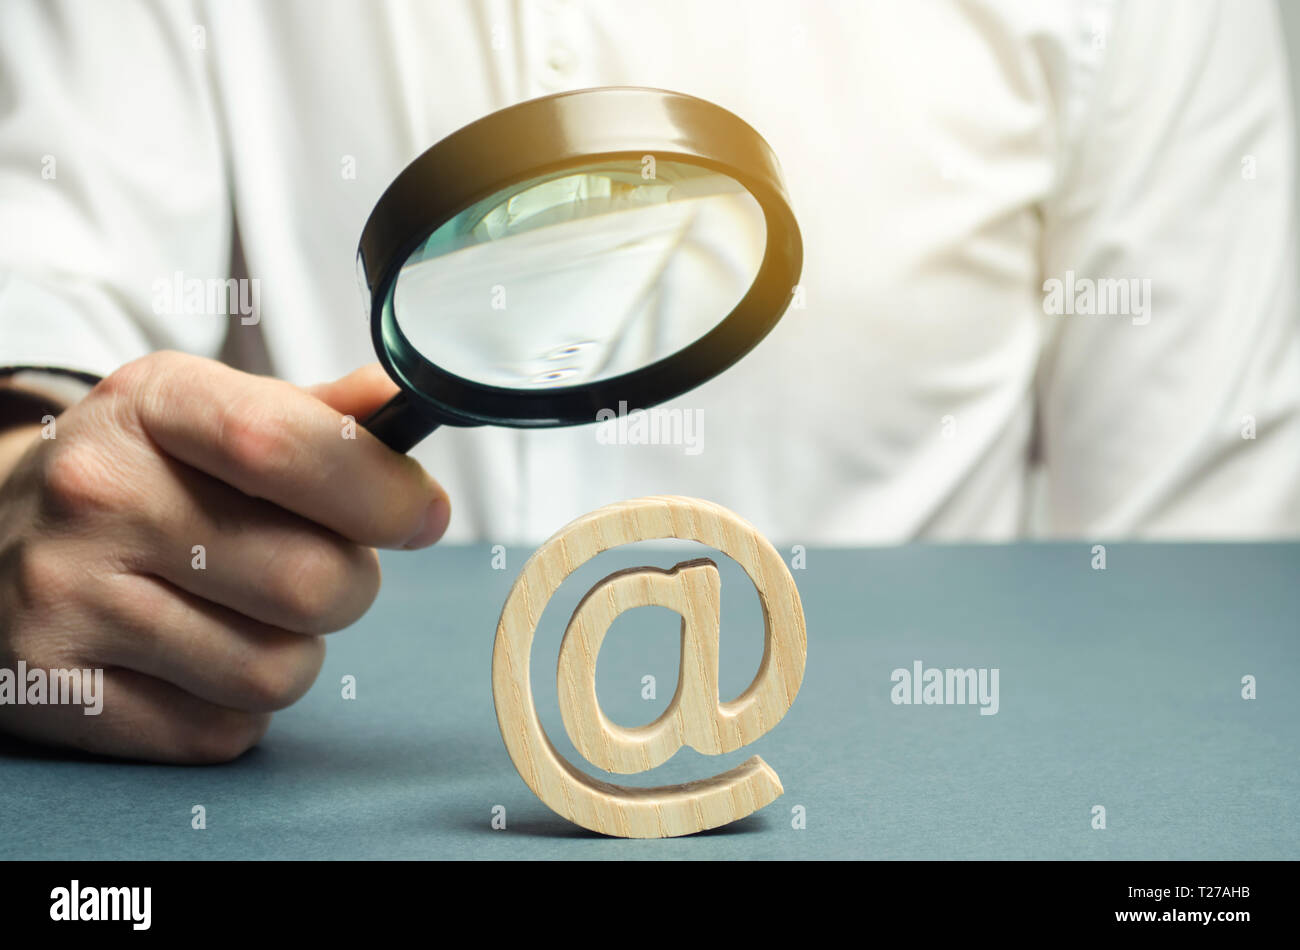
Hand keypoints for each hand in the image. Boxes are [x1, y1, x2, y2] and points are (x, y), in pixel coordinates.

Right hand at [0, 352, 448, 761]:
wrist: (0, 536)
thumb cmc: (145, 472)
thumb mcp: (212, 412)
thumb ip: (317, 415)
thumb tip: (406, 407)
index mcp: (152, 404)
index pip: (285, 443)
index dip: (383, 491)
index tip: (422, 513)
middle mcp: (99, 495)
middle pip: (313, 581)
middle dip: (352, 586)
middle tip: (319, 567)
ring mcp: (66, 596)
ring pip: (277, 671)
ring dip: (296, 653)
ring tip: (249, 613)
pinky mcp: (55, 689)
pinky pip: (221, 731)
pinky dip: (236, 706)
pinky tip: (197, 657)